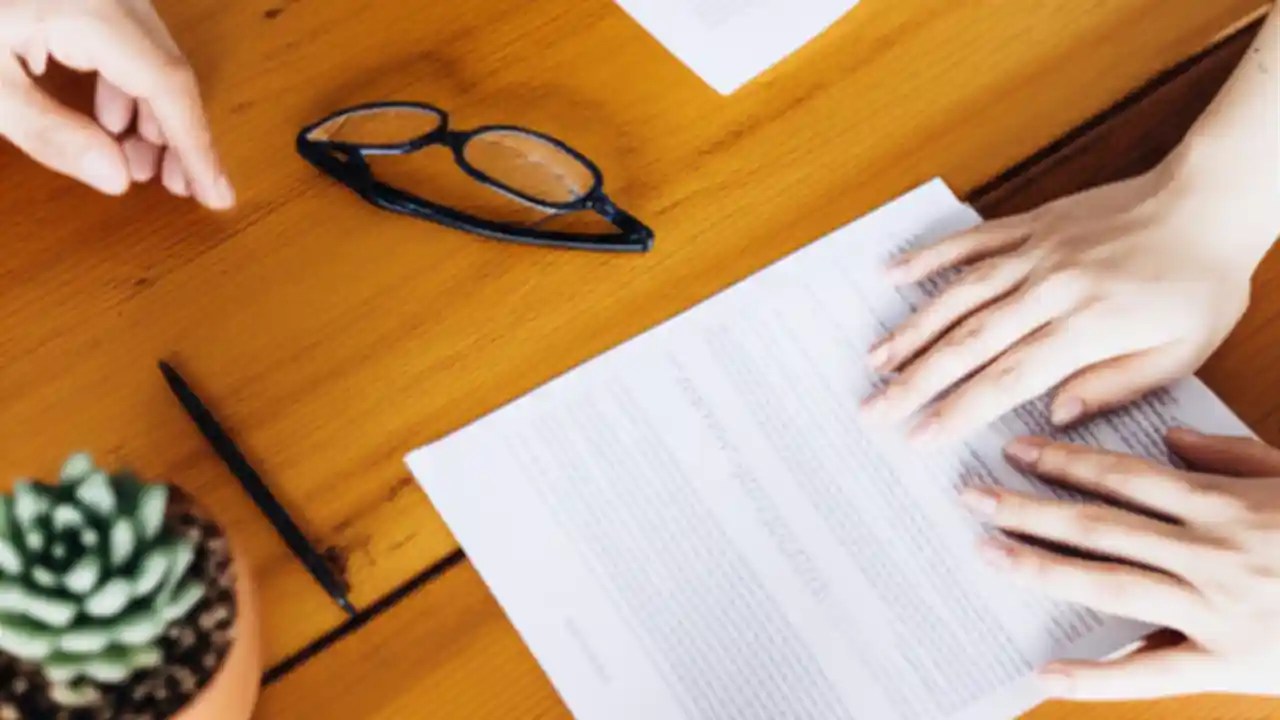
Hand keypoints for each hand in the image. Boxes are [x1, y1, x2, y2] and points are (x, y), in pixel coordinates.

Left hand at [0, 0, 232, 207]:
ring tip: (140, 166)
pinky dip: (124, 85)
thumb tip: (117, 177)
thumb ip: (51, 133)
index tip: (216, 193)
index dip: (197, 146)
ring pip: (149, 56)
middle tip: (180, 190)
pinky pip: (123, 39)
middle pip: (168, 70)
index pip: (167, 87)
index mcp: (89, 10)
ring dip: (152, 114)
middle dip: (178, 136)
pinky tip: (111, 120)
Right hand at [860, 163, 1272, 439]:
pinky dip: (929, 257)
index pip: (1008, 378)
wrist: (1209, 201)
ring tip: (875, 360)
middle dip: (915, 381)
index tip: (919, 436)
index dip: (958, 410)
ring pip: (959, 294)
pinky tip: (892, 275)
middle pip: (969, 342)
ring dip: (912, 328)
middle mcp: (1051, 288)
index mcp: (1088, 326)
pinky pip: (970, 241)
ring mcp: (1035, 252)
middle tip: (874, 409)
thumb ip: (1115, 384)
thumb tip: (1054, 412)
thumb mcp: (1182, 351)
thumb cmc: (1201, 281)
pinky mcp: (1030, 225)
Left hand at [962, 430, 1279, 699]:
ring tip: (988, 555)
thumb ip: (1231, 455)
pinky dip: (1096, 674)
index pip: (1121, 476)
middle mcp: (1209, 552)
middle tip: (969, 496)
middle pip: (1097, 524)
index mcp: (1223, 504)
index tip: (1014, 450)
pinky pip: (1152, 673)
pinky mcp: (1231, 664)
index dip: (1062, 462)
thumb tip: (1169, 437)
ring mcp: (1216, 610)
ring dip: (1042, 567)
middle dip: (1027, 507)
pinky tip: (1046, 670)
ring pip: (1109, 583)